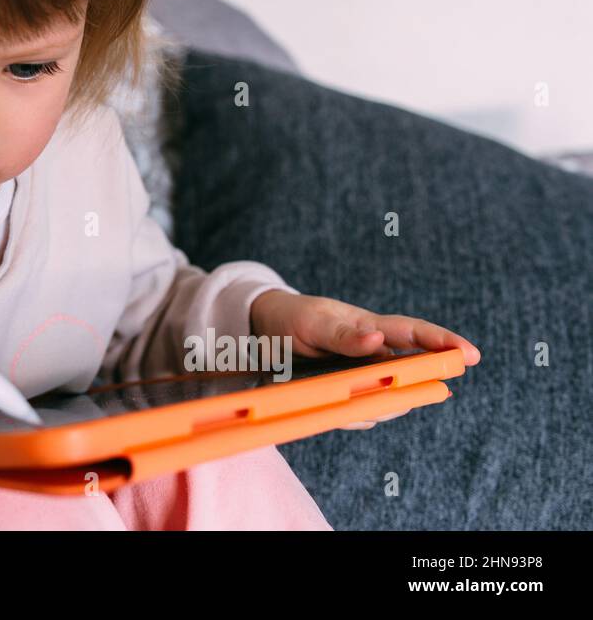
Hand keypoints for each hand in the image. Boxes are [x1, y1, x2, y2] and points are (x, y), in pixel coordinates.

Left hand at [250, 289, 480, 430]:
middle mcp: (374, 355)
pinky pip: (358, 414)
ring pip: (385, 402)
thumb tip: (378, 340)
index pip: (414, 334)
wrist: (265, 333)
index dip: (445, 342)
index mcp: (372, 328)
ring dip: (376, 410)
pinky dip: (351, 418)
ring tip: (355, 407)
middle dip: (410, 393)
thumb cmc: (296, 319)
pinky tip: (336, 413)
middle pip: (407, 378)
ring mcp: (362, 377)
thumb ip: (344, 333)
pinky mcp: (345, 396)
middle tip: (401, 401)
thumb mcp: (314, 321)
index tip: (471, 355)